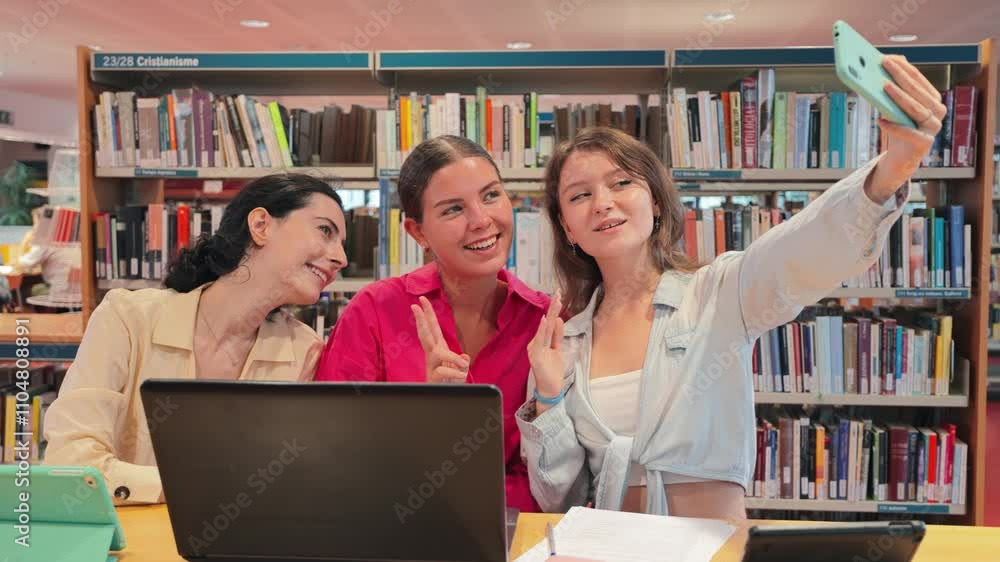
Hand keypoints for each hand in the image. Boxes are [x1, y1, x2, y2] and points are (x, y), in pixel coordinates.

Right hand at [412, 296, 469, 382]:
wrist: (445, 398)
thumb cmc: (451, 381)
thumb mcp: (460, 368)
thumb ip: (461, 360)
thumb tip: (464, 357)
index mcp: (438, 348)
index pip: (432, 328)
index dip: (427, 314)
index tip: (421, 300)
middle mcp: (433, 354)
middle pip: (426, 334)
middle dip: (421, 319)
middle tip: (415, 305)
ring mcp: (432, 365)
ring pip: (439, 353)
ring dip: (454, 358)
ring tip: (462, 364)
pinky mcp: (433, 377)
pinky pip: (448, 372)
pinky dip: (458, 375)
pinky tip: (457, 378)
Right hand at [527, 291, 564, 400]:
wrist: (550, 390)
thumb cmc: (552, 371)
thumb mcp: (557, 349)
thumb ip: (557, 335)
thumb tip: (559, 319)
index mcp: (541, 341)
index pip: (549, 323)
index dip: (554, 310)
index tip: (559, 296)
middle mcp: (536, 343)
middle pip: (546, 323)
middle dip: (552, 308)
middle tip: (558, 293)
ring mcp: (535, 350)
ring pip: (544, 330)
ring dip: (550, 315)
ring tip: (555, 302)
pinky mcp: (535, 357)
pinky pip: (540, 341)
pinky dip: (542, 330)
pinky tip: (545, 320)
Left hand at [865, 55, 947, 202]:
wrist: (901, 157)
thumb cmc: (898, 128)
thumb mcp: (894, 107)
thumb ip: (891, 91)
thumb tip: (878, 69)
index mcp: (932, 98)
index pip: (918, 78)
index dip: (903, 67)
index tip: (887, 58)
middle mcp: (937, 111)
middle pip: (918, 91)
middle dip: (900, 76)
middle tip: (883, 65)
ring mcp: (934, 127)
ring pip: (916, 109)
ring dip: (899, 96)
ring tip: (884, 86)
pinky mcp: (924, 143)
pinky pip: (910, 133)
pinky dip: (895, 127)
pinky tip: (881, 120)